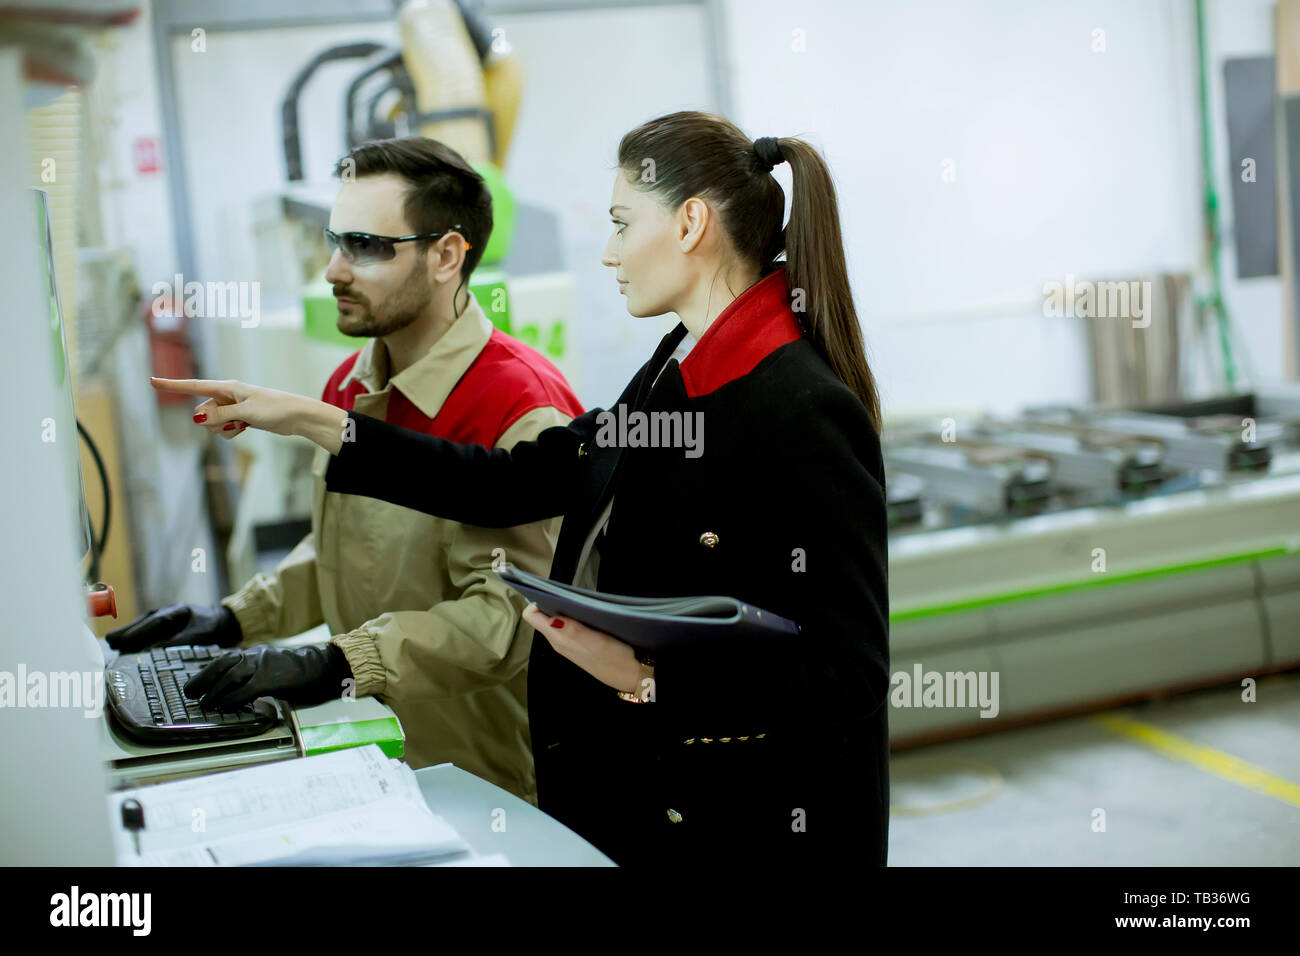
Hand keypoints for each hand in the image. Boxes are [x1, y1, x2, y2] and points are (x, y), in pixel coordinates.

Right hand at [105, 604, 241, 653]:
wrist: (220, 621)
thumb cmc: (210, 627)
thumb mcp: (198, 634)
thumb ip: (179, 642)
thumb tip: (155, 651)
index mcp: (175, 612)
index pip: (153, 623)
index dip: (137, 633)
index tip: (122, 643)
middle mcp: (164, 612)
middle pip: (141, 623)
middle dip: (125, 633)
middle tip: (109, 644)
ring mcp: (161, 617)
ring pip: (140, 626)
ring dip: (128, 635)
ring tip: (112, 647)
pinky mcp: (160, 624)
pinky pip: (143, 630)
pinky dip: (134, 638)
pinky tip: (125, 648)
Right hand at [150, 377, 303, 438]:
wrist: (296, 415)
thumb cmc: (275, 408)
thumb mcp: (246, 413)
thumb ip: (221, 415)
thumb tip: (197, 417)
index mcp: (227, 387)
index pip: (194, 386)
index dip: (172, 385)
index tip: (152, 380)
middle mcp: (226, 395)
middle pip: (203, 411)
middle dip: (212, 421)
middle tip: (236, 422)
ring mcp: (232, 407)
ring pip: (212, 422)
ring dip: (222, 429)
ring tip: (243, 426)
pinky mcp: (238, 417)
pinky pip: (223, 428)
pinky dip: (230, 432)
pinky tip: (244, 430)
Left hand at [183, 643, 352, 710]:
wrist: (326, 667)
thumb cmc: (303, 672)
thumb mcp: (275, 668)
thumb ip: (256, 676)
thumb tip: (239, 691)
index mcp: (257, 653)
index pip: (225, 659)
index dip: (207, 671)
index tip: (195, 683)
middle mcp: (257, 655)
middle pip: (222, 664)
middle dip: (203, 679)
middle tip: (190, 693)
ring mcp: (264, 666)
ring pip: (230, 676)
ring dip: (214, 691)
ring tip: (204, 703)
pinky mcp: (272, 679)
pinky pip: (246, 689)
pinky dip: (232, 699)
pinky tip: (225, 707)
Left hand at [522, 604, 650, 696]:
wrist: (629, 676)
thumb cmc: (614, 659)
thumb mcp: (595, 641)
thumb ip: (572, 630)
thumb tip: (550, 617)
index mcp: (558, 639)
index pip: (532, 616)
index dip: (537, 600)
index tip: (551, 591)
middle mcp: (558, 641)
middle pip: (542, 616)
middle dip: (552, 601)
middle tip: (569, 594)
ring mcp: (567, 643)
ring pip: (554, 620)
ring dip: (564, 608)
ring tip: (579, 602)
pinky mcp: (577, 644)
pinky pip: (567, 625)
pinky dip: (573, 616)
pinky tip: (586, 614)